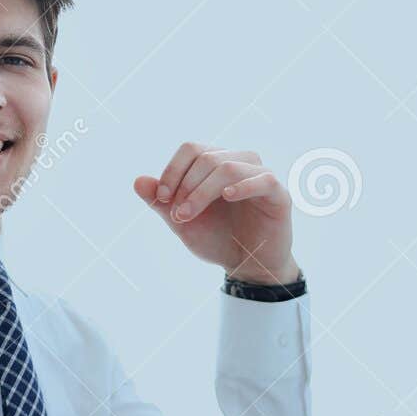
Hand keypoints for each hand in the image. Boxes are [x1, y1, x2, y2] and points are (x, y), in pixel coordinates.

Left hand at [133, 143, 298, 283]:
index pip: (192, 149)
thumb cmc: (216, 239)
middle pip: (207, 158)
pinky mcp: (278, 193)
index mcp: (216, 164)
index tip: (162, 199)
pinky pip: (263, 179)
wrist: (245, 266)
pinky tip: (227, 197)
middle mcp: (239, 162)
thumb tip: (137, 181)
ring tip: (189, 215)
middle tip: (177, 215)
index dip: (173, 170)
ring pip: (228, 167)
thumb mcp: (182, 222)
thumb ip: (161, 202)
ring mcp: (260, 175)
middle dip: (186, 187)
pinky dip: (242, 186)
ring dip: (202, 192)